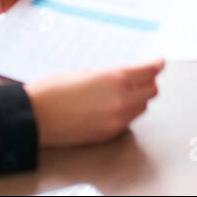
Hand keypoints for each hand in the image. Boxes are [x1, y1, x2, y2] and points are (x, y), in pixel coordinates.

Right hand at [26, 58, 164, 146]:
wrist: (37, 117)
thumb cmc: (54, 89)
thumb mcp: (84, 72)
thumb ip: (109, 75)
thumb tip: (121, 78)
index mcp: (115, 78)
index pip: (148, 71)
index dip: (156, 65)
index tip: (159, 62)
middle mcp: (122, 100)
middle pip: (151, 91)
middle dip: (148, 82)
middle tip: (142, 77)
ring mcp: (118, 120)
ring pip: (142, 107)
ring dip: (138, 98)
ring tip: (124, 92)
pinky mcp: (110, 134)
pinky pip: (128, 121)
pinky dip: (126, 112)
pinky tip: (112, 107)